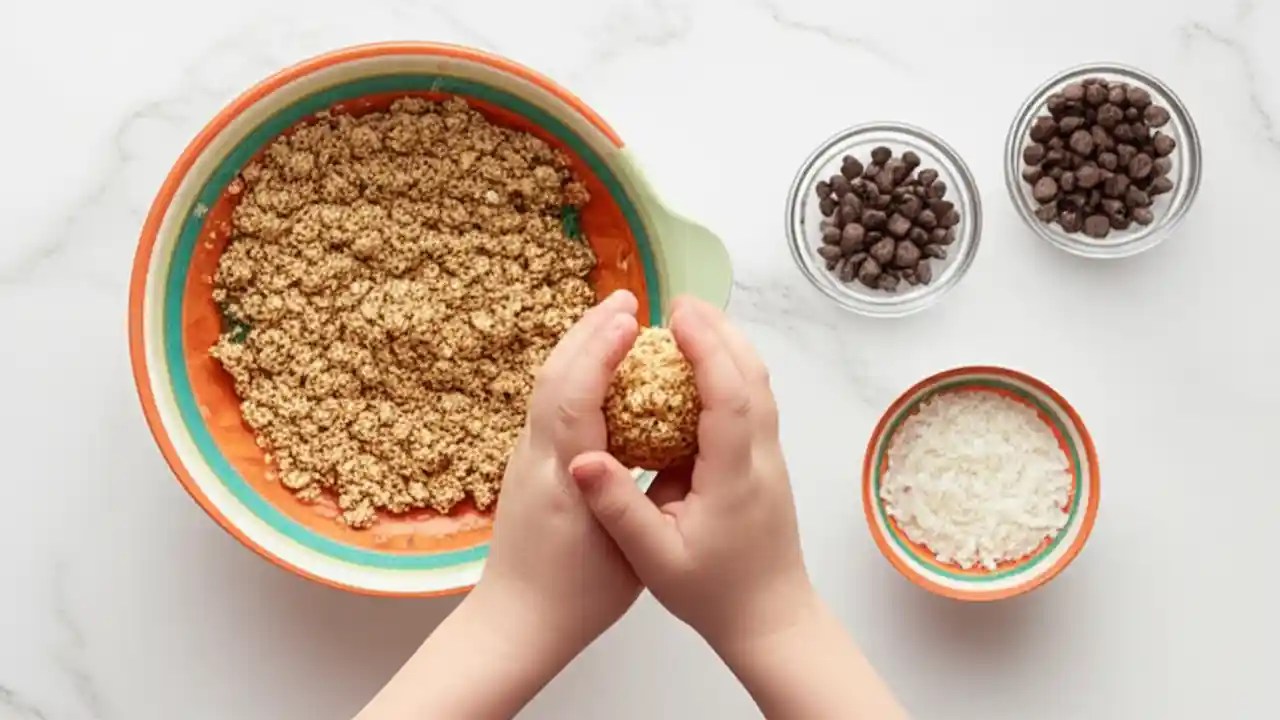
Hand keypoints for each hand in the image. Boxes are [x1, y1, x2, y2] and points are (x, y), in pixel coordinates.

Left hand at [476, 288, 642, 655]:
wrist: (516, 624)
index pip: (574, 397)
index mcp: (562, 478)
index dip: (600, 350)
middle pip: (553, 376)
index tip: (632, 317)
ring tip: (616, 321)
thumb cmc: (576, 599)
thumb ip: (637, 488)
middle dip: (589, 331)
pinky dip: (575, 372)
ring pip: (547, 386)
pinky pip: (550, 403)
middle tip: (628, 299)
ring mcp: (525, 459)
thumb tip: (663, 438)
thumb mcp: (625, 548)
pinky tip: (598, 369)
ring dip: (579, 346)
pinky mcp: (527, 466)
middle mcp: (534, 458)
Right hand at [568, 296, 815, 651]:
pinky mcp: (763, 466)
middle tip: (679, 303)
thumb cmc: (713, 594)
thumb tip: (580, 459)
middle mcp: (760, 459)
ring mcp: (768, 460)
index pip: (729, 394)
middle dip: (720, 331)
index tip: (677, 313)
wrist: (769, 621)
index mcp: (734, 476)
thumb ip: (617, 508)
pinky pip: (753, 404)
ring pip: (760, 386)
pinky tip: (700, 374)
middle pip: (753, 375)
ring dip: (729, 348)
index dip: (706, 347)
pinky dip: (731, 375)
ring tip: (690, 325)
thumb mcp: (653, 559)